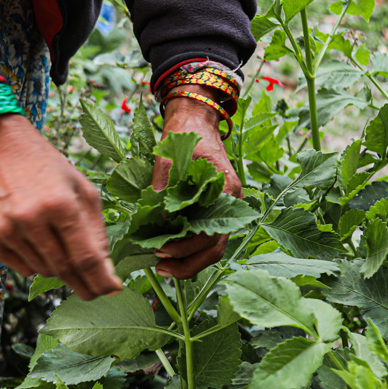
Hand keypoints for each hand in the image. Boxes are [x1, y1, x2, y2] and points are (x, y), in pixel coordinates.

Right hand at [0, 114, 121, 300]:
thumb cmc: (46, 168)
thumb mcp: (81, 189)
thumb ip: (96, 231)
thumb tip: (106, 273)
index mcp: (60, 203)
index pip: (86, 258)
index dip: (101, 281)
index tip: (112, 291)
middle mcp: (31, 219)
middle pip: (64, 271)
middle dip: (83, 285)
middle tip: (94, 290)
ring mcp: (7, 230)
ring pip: (43, 272)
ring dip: (57, 268)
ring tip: (56, 242)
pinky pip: (21, 268)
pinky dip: (34, 263)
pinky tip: (34, 239)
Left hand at [151, 90, 242, 279]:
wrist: (195, 121)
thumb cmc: (184, 135)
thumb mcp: (169, 157)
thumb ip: (163, 186)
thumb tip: (157, 220)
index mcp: (225, 190)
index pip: (211, 232)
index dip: (186, 246)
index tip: (161, 249)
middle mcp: (230, 204)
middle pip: (215, 247)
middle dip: (187, 262)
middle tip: (160, 266)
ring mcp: (224, 209)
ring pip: (212, 248)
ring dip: (189, 262)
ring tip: (162, 267)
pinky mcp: (212, 211)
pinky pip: (206, 237)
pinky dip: (189, 250)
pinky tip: (169, 254)